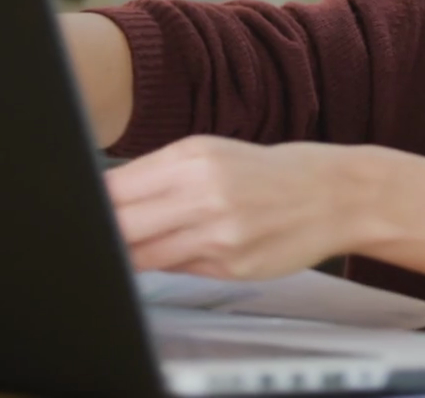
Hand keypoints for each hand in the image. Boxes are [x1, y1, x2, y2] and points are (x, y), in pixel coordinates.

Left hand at [106, 136, 386, 279]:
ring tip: (148, 240)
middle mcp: (205, 193)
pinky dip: (174, 261)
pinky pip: (179, 269)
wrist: (338, 194)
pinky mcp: (232, 266)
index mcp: (195, 157)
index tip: (87, 208)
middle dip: (108, 232)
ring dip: (134, 252)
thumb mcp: (216, 154)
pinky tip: (194, 246)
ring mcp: (219, 234)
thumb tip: (107, 202)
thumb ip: (161, 175)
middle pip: (121, 225)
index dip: (93, 204)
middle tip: (109, 231)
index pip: (115, 187)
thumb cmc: (273, 172)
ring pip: (143, 255)